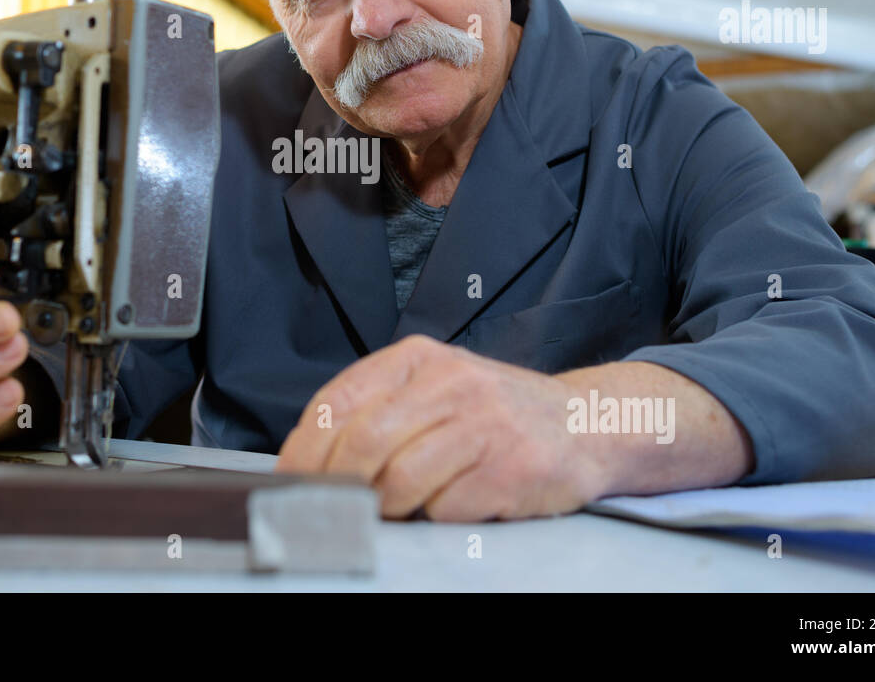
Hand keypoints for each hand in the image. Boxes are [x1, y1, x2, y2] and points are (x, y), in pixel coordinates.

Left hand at [276, 335, 609, 520]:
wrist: (586, 424)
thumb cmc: (494, 414)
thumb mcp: (434, 389)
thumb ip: (378, 411)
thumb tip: (312, 462)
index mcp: (419, 359)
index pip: (340, 401)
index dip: (305, 450)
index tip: (289, 483)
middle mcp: (451, 383)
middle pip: (364, 442)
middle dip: (342, 485)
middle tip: (339, 507)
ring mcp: (485, 424)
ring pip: (400, 480)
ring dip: (392, 507)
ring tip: (408, 504)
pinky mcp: (512, 468)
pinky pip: (446, 508)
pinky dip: (440, 516)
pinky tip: (458, 502)